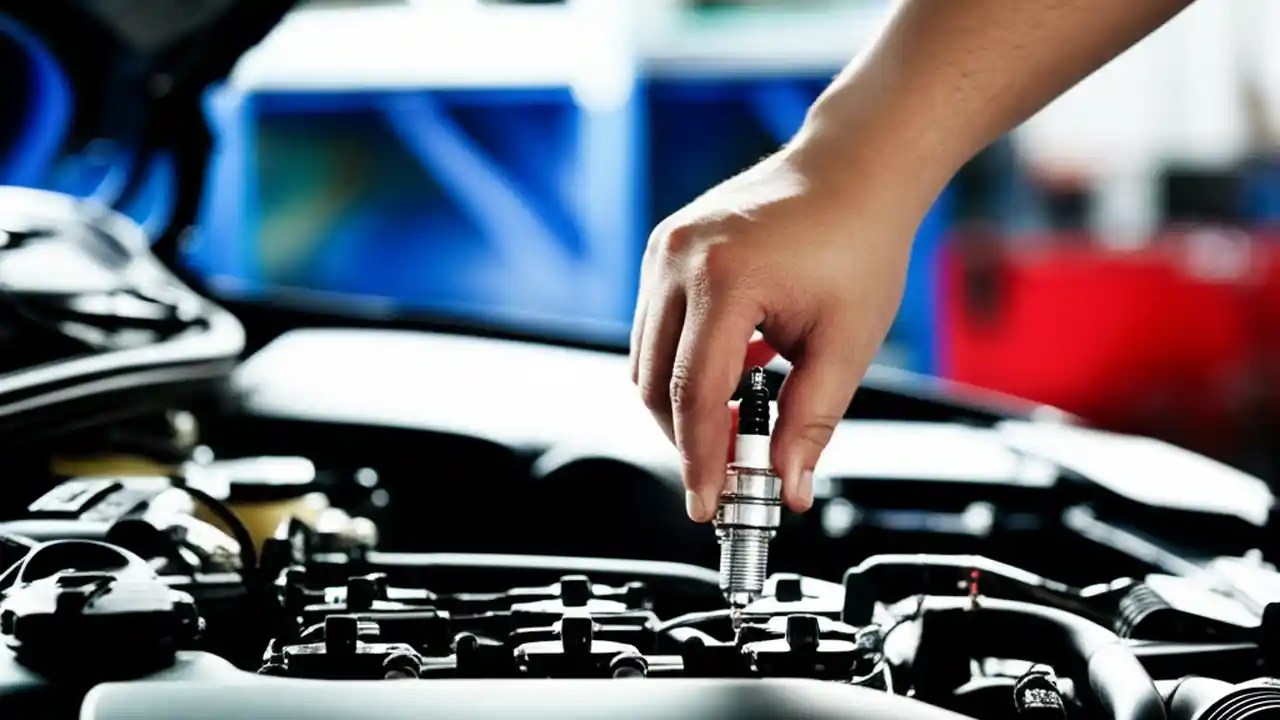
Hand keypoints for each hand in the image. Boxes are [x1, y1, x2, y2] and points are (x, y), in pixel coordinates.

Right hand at [630, 140, 924, 521]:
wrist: (853, 170)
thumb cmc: (858, 241)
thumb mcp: (846, 343)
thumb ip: (811, 421)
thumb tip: (787, 485)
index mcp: (727, 278)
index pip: (695, 395)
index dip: (700, 459)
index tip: (707, 502)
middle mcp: (680, 258)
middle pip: (655, 383)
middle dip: (688, 436)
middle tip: (730, 468)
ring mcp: (665, 249)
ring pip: (646, 359)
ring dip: (683, 401)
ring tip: (743, 411)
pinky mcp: (664, 248)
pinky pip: (655, 327)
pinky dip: (683, 362)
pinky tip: (732, 367)